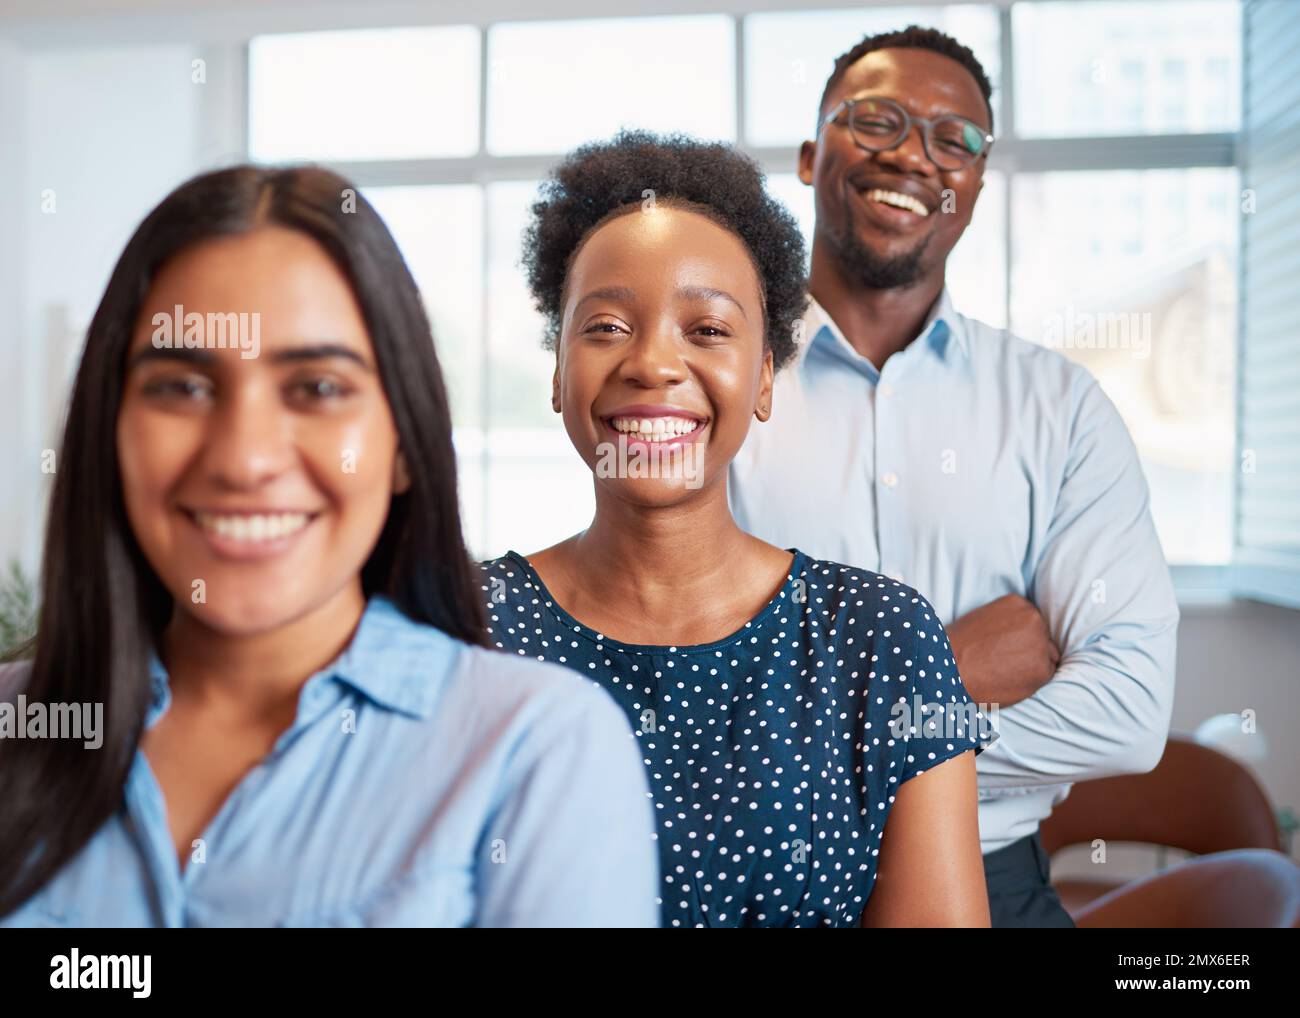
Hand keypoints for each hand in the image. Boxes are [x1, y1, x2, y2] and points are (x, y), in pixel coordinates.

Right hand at [945, 594, 1059, 708]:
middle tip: (1004, 662)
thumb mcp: (983, 618)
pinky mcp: (1041, 668)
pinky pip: (1046, 676)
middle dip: (1031, 650)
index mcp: (1018, 602)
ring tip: (1005, 671)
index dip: (1020, 638)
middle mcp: (1033, 618)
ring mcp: (1040, 643)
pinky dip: (1031, 682)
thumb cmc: (959, 648)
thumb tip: (1020, 633)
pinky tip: (1009, 680)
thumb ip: (1007, 621)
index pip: (1033, 622)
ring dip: (1033, 666)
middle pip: (1044, 638)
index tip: (1004, 647)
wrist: (947, 669)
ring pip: (1048, 657)